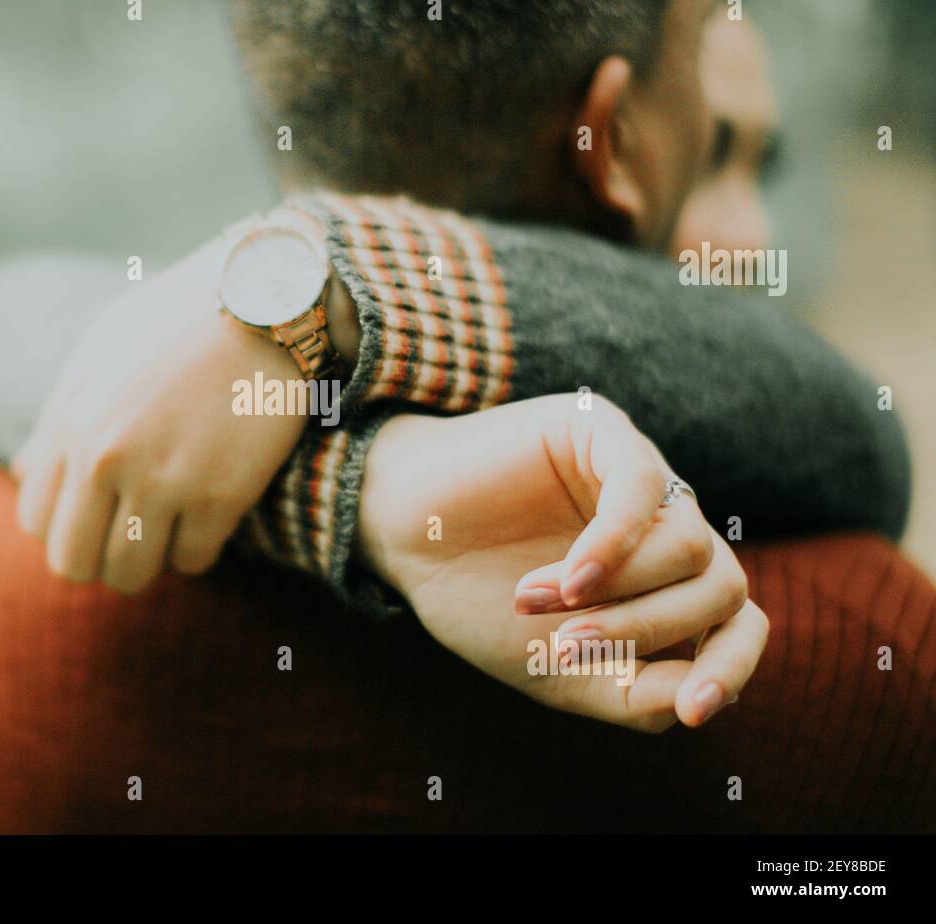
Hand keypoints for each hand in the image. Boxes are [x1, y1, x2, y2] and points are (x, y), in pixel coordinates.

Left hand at [13, 235, 319, 593]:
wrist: (265, 301)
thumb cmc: (179, 321)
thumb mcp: (100, 353)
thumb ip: (58, 417)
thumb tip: (22, 473)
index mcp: (72, 423)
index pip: (37, 522)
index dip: (67, 524)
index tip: (99, 511)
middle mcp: (108, 459)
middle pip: (76, 563)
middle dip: (101, 556)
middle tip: (134, 530)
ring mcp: (164, 481)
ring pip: (131, 575)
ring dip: (150, 557)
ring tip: (173, 523)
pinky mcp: (220, 497)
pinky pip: (192, 562)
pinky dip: (199, 547)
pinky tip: (210, 512)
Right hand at [358, 394, 767, 731]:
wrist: (401, 534)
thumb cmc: (476, 599)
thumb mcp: (557, 670)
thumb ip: (631, 693)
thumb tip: (701, 703)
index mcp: (666, 583)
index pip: (738, 622)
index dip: (730, 668)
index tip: (693, 709)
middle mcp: (667, 525)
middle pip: (719, 589)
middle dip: (645, 631)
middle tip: (562, 646)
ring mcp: (643, 476)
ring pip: (690, 547)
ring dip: (616, 596)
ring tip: (535, 602)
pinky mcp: (604, 431)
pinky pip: (643, 490)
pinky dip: (613, 546)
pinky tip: (568, 577)